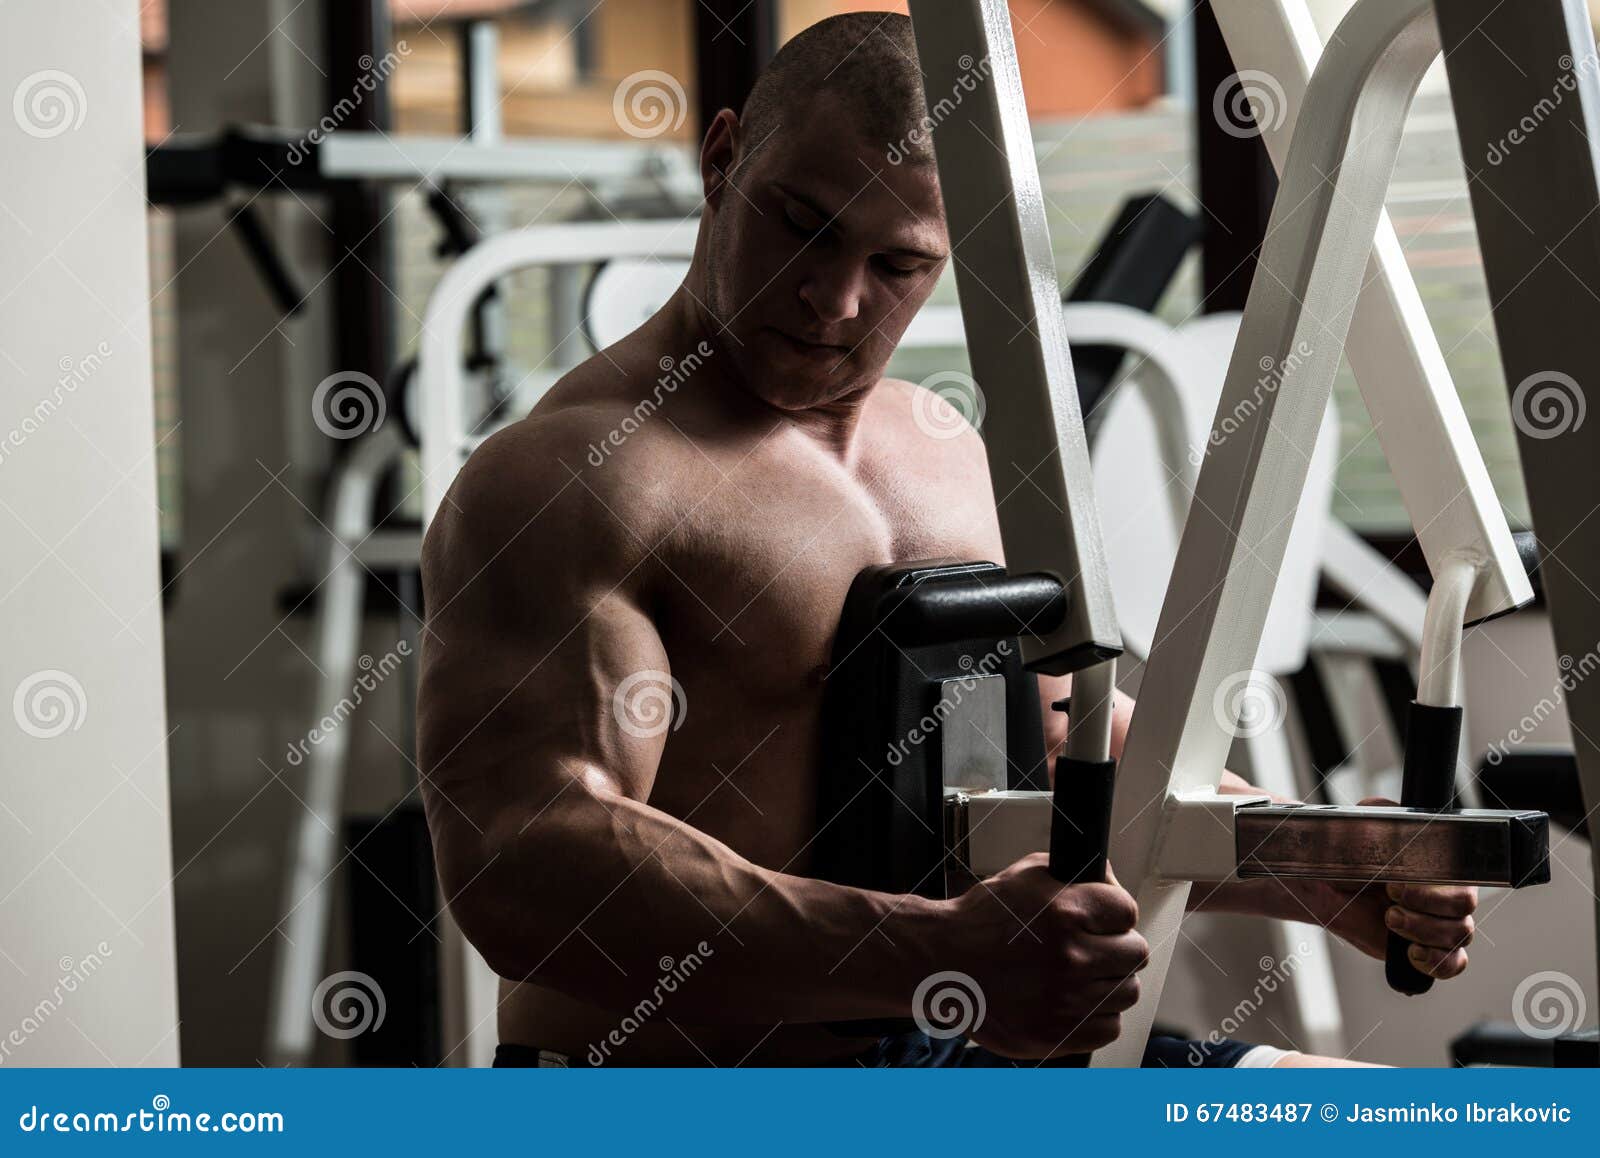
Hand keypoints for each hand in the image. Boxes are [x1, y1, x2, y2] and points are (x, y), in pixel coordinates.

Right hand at [939, 854, 1148, 1057]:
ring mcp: (1066, 1001)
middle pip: (1135, 953)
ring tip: (1079, 975)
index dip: (1113, 913)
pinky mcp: (1057, 1035)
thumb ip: (1076, 876)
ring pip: (1127, 991)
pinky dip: (1096, 1015)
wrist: (941, 964)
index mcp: (1066, 912)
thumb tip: (1112, 883)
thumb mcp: (1027, 877)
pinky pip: (1109, 1027)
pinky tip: (1072, 1001)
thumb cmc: (980, 921)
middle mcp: (1070, 957)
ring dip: (1109, 982)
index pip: (1127, 912)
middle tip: (1093, 948)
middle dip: (1116, 946)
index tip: (1101, 920)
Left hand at [1306, 797, 1476, 980]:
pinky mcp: (1429, 947)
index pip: (1464, 876)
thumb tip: (1384, 811)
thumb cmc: (1349, 854)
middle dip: (1426, 908)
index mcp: (1442, 861)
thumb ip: (1375, 815)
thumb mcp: (1359, 828)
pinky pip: (1454, 963)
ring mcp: (1441, 921)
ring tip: (1389, 919)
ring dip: (1423, 932)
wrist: (1329, 885)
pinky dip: (1439, 963)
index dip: (1434, 887)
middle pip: (1465, 909)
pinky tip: (1412, 954)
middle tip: (1390, 902)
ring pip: (1459, 936)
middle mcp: (1448, 891)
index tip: (1395, 884)